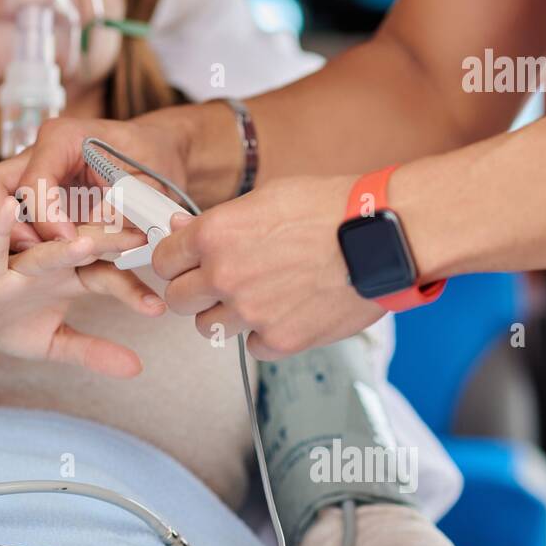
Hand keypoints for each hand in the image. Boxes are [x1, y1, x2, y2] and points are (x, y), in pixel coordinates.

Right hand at [0, 115, 189, 248]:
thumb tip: (99, 234)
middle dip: (4, 229)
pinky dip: (9, 241)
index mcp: (62, 138)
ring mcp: (24, 170)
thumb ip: (124, 209)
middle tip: (36, 256)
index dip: (48, 222)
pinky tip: (39, 258)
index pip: (32, 184)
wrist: (155, 152)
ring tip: (37, 261)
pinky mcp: (25, 192)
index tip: (73, 245)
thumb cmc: (154, 162)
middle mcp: (36, 150)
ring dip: (2, 238)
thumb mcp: (150, 185)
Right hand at [0, 197, 165, 376]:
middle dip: (112, 245)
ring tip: (88, 243)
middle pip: (84, 251)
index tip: (158, 307)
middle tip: (143, 239)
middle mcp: (49, 264)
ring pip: (43, 251)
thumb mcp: (55, 344)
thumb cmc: (8, 321)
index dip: (131, 291)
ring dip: (63, 246)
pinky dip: (0, 230)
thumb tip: (136, 369)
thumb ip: (93, 352)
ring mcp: (18, 264)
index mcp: (70, 277)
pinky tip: (13, 210)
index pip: (107, 277)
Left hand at [151, 176, 384, 358]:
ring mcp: (252, 312)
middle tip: (217, 284)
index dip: (174, 261)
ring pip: (209, 327)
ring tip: (256, 297)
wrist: (383, 237)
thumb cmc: (330, 208)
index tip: (186, 263)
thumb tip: (181, 232)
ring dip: (225, 315)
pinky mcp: (281, 339)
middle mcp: (225, 275)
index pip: (163, 260)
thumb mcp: (266, 198)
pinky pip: (253, 347)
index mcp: (215, 234)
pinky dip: (264, 335)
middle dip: (193, 292)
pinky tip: (286, 313)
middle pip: (177, 300)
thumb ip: (219, 223)